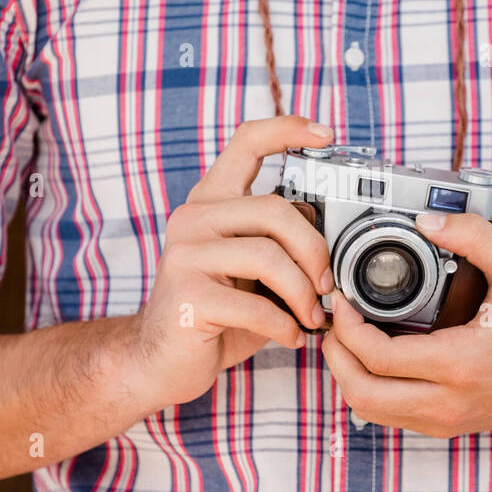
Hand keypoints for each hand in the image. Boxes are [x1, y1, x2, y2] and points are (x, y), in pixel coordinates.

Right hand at [127, 115, 335, 407]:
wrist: (157, 362)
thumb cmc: (214, 315)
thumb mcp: (250, 273)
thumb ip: (280, 245)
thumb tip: (334, 240)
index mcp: (211, 203)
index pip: (246, 143)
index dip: (287, 130)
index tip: (326, 134)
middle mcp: (194, 219)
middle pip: (276, 209)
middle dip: (315, 250)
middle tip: (327, 286)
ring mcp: (186, 256)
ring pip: (269, 257)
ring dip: (303, 294)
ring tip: (311, 317)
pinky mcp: (187, 297)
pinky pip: (256, 306)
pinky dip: (285, 326)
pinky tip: (289, 337)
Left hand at [321, 211, 491, 436]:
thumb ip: (472, 234)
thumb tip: (426, 219)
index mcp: (461, 363)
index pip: (378, 357)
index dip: (346, 327)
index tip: (342, 300)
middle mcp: (448, 400)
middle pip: (361, 393)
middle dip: (335, 355)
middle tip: (335, 321)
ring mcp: (446, 419)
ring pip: (370, 411)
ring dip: (348, 375)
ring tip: (348, 337)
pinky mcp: (448, 425)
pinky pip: (390, 416)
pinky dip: (370, 388)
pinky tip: (374, 357)